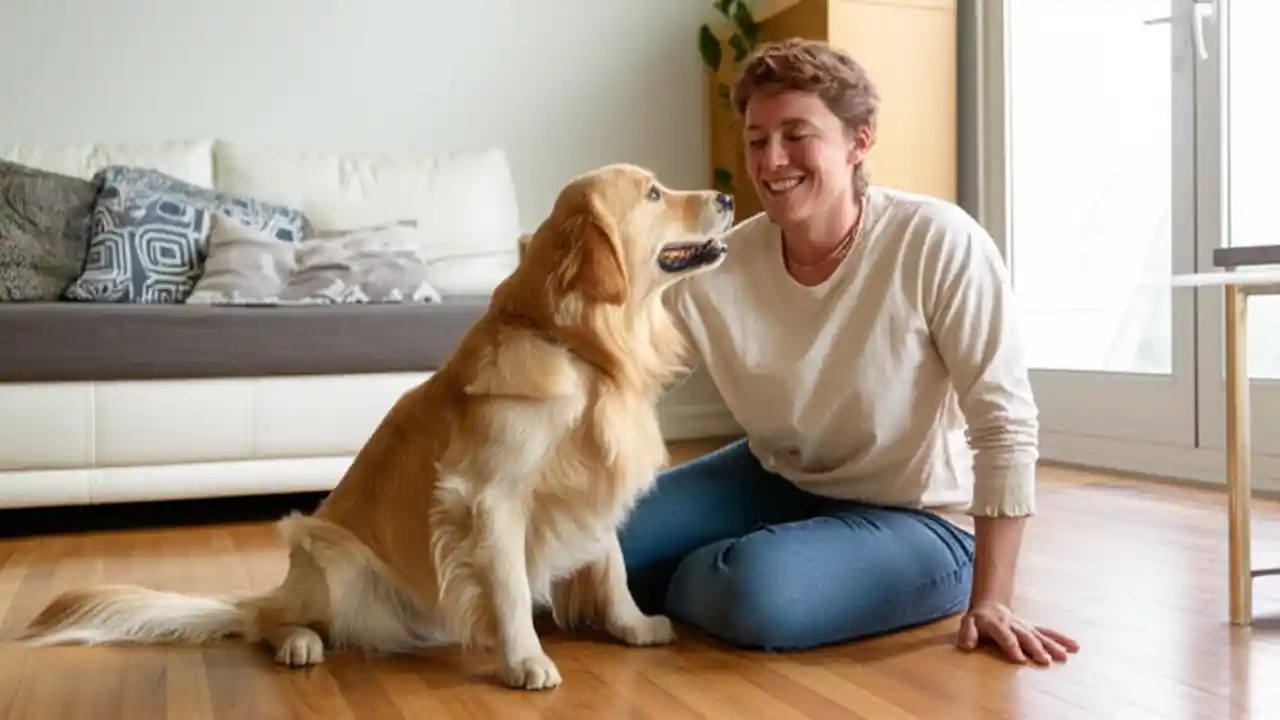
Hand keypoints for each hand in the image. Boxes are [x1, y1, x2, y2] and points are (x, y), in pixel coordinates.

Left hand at [957, 599, 1078, 664]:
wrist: (991, 604)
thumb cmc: (979, 619)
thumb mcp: (967, 623)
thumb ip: (967, 633)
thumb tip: (966, 644)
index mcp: (997, 624)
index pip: (1006, 637)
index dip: (1012, 647)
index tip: (1021, 660)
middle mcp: (1014, 624)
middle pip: (1026, 637)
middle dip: (1035, 648)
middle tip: (1045, 660)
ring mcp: (1025, 625)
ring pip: (1040, 635)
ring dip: (1053, 645)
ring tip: (1065, 657)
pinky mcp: (1033, 628)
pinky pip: (1048, 632)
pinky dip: (1061, 638)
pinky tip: (1074, 646)